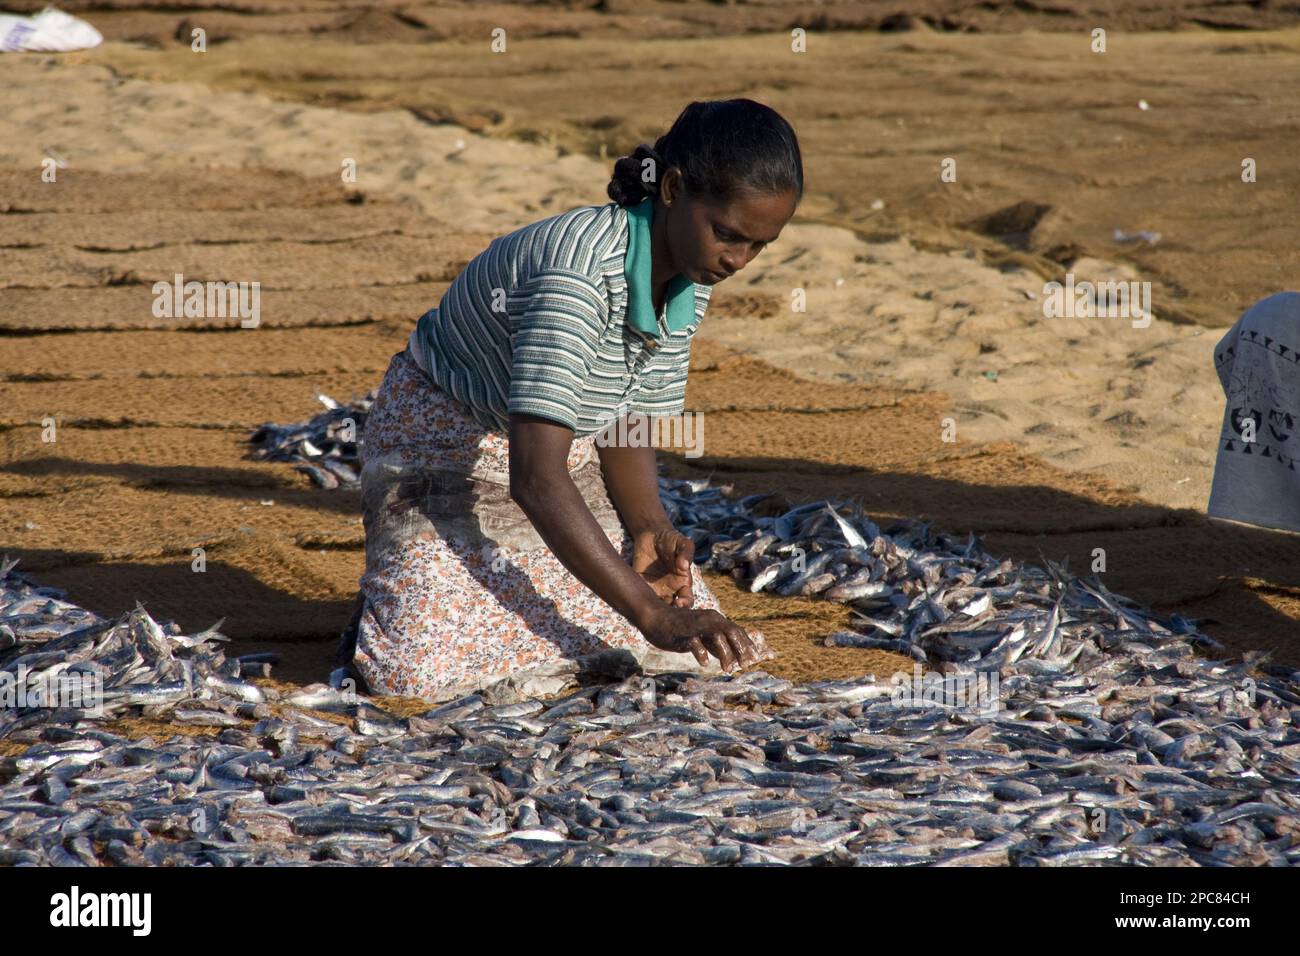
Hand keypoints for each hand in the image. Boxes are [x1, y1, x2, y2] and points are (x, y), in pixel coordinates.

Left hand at [631, 528, 694, 608]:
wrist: (652, 534)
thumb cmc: (672, 540)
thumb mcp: (683, 543)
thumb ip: (686, 553)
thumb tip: (684, 565)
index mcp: (682, 583)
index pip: (687, 600)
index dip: (685, 604)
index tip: (679, 604)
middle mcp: (669, 590)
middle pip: (671, 609)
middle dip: (668, 613)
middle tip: (664, 613)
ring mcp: (654, 588)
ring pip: (655, 605)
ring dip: (653, 610)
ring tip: (650, 609)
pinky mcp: (640, 582)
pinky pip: (639, 594)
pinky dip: (638, 599)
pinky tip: (637, 598)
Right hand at [638, 604, 764, 673]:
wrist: (655, 618)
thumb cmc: (680, 628)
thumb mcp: (702, 634)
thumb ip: (716, 644)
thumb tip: (732, 658)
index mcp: (714, 619)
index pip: (736, 630)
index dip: (746, 644)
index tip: (755, 658)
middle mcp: (708, 620)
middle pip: (731, 632)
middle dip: (741, 649)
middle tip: (745, 665)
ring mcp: (695, 626)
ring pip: (717, 637)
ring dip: (725, 654)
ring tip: (727, 670)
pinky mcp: (682, 634)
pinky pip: (694, 643)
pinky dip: (701, 653)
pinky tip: (704, 663)